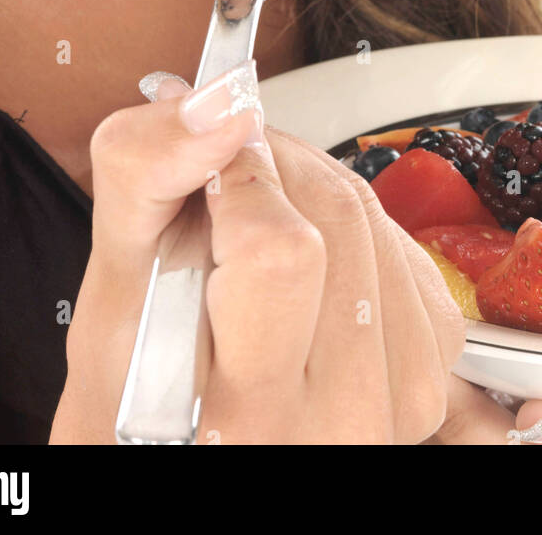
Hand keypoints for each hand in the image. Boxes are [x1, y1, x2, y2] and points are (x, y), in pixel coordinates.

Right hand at [50, 69, 465, 443]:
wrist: (193, 439)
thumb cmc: (140, 394)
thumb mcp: (108, 298)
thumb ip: (147, 178)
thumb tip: (215, 103)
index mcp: (250, 422)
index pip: (279, 252)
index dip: (236, 178)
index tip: (203, 168)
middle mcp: (342, 420)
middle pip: (337, 218)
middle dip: (270, 172)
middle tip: (220, 194)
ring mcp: (401, 395)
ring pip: (372, 216)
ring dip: (307, 193)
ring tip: (251, 238)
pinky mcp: (432, 361)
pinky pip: (400, 241)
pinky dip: (346, 227)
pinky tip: (302, 265)